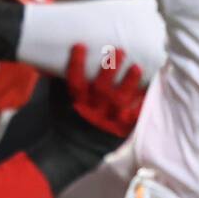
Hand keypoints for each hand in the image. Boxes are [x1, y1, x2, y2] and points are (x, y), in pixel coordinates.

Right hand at [26, 44, 144, 195]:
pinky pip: (134, 115)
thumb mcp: (57, 101)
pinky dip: (142, 103)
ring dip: (129, 83)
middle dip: (111, 69)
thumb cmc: (65, 120)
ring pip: (120, 101)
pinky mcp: (121, 128)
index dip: (77, 63)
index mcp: (76, 102)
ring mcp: (108, 119)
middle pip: (102, 88)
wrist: (71, 152)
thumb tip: (49, 61)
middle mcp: (93, 109)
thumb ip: (58, 81)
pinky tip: (150, 89)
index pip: (75, 81)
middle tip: (119, 51)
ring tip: (137, 68)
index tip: (80, 45)